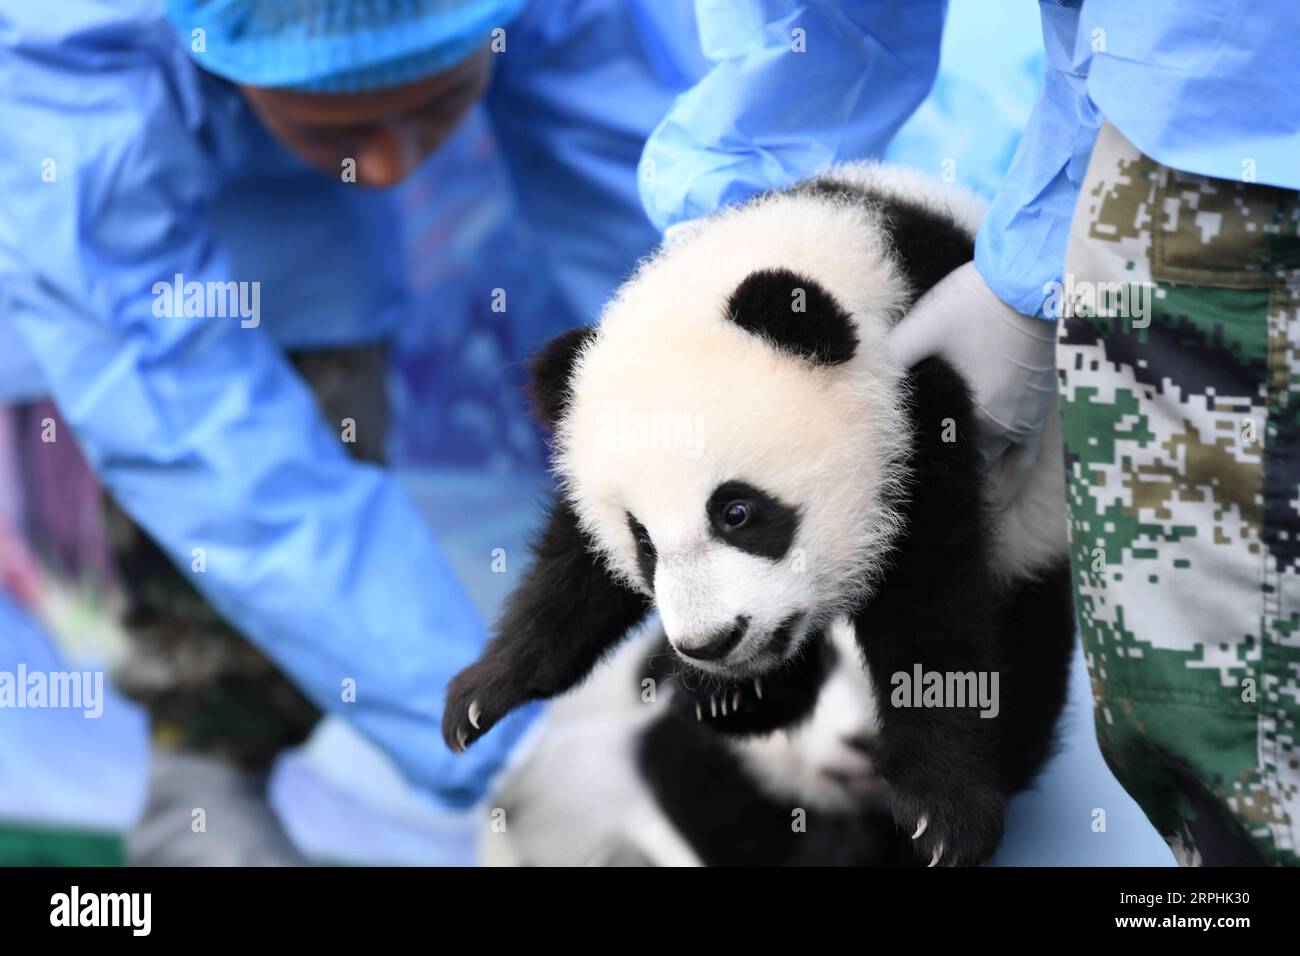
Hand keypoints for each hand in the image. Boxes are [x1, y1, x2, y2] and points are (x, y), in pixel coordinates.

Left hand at [888, 262, 1056, 504]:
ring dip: (967, 486)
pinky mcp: (1035, 413)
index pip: (933, 461)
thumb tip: (853, 376)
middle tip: (912, 503)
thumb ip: (889, 355)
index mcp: (962, 414)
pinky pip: (1023, 463)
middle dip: (938, 483)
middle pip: (960, 470)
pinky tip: (994, 499)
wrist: (1032, 283)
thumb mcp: (920, 326)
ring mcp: (1019, 424)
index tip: (890, 491)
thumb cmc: (973, 302)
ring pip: (989, 472)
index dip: (913, 478)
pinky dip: (1007, 484)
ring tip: (944, 512)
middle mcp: (994, 429)